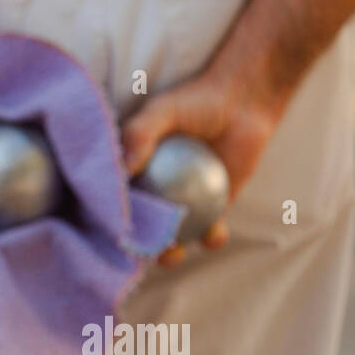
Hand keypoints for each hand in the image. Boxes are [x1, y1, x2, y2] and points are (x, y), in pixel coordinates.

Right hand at [120, 64, 288, 265]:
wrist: (242, 102)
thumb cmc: (196, 101)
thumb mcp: (162, 111)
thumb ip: (140, 134)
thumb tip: (124, 168)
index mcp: (132, 171)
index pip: (117, 199)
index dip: (112, 217)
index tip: (114, 228)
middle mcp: (153, 190)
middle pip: (140, 225)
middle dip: (137, 245)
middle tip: (143, 247)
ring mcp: (183, 202)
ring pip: (172, 235)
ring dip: (171, 252)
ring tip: (174, 253)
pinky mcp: (214, 208)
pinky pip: (209, 229)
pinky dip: (212, 237)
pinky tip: (215, 235)